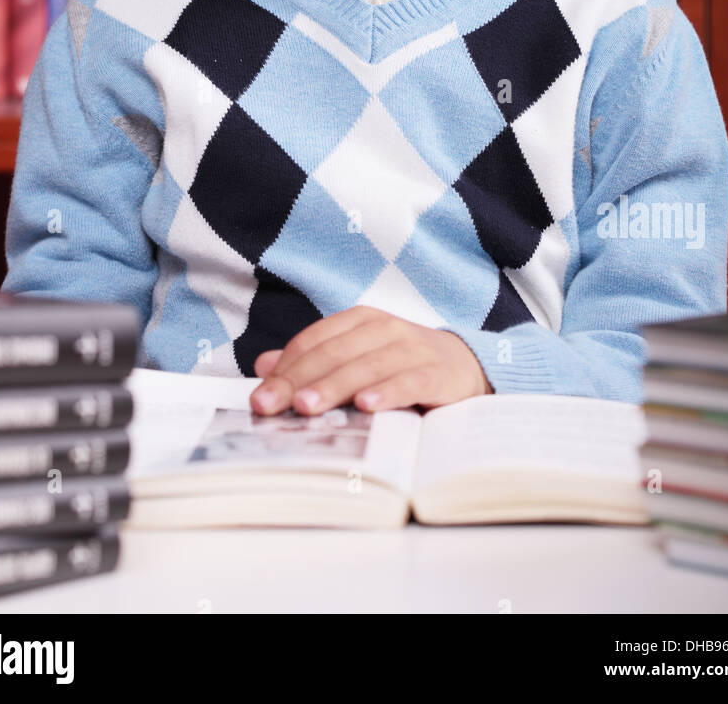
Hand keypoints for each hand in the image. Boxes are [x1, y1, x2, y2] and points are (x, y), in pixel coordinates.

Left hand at [250, 306, 491, 416]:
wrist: (466, 367)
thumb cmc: (401, 365)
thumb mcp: (356, 358)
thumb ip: (312, 361)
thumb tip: (263, 365)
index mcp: (361, 321)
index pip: (314, 341)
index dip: (285, 368)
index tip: (260, 396)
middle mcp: (385, 328)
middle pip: (334, 353)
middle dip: (299, 381)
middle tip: (271, 405)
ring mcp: (413, 348)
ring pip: (366, 366)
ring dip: (334, 386)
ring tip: (306, 406)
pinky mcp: (438, 373)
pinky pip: (409, 381)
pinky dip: (387, 392)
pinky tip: (367, 405)